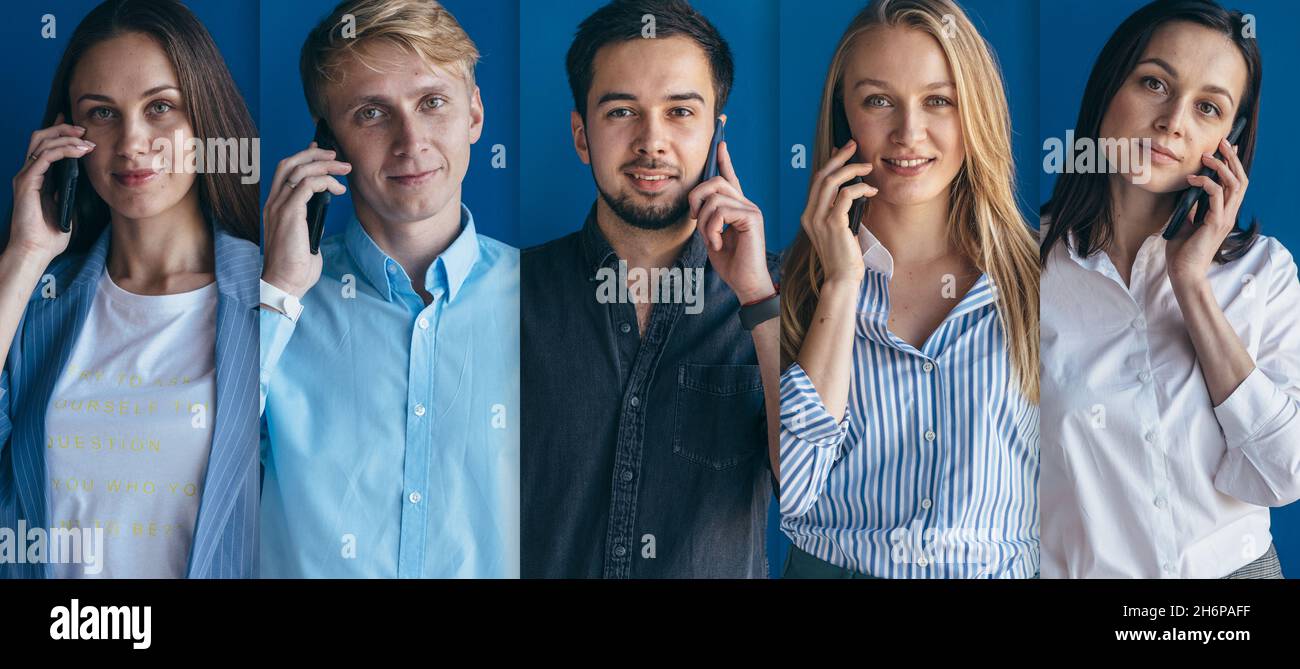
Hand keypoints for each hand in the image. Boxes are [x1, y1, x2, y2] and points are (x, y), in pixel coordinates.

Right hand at [7, 113, 93, 264]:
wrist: (35, 251)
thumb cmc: (50, 236)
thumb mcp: (67, 208)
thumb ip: (70, 192)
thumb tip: (86, 181)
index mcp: (37, 178)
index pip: (45, 147)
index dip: (60, 133)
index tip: (81, 128)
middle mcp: (29, 174)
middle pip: (41, 138)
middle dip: (63, 129)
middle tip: (84, 129)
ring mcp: (26, 177)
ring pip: (42, 143)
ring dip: (66, 138)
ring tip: (86, 140)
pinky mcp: (27, 182)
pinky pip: (45, 158)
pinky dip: (63, 150)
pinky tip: (79, 151)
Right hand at [261, 141, 349, 297]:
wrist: (286, 283)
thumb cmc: (296, 265)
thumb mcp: (305, 235)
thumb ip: (310, 217)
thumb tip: (322, 204)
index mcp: (275, 206)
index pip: (285, 171)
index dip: (303, 157)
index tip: (322, 151)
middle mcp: (274, 203)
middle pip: (289, 163)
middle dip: (315, 155)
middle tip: (336, 156)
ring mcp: (279, 206)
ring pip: (299, 170)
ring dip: (325, 166)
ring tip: (344, 170)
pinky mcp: (289, 213)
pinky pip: (306, 185)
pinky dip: (325, 181)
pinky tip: (338, 189)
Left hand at [687, 139, 773, 302]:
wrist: (746, 283)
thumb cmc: (731, 264)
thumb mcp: (712, 236)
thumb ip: (707, 218)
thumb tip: (697, 206)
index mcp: (737, 207)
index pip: (729, 177)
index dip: (723, 160)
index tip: (719, 143)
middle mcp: (746, 203)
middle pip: (715, 181)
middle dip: (696, 198)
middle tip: (694, 220)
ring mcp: (751, 209)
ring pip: (714, 198)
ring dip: (704, 222)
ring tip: (711, 239)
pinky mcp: (752, 217)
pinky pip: (720, 212)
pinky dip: (712, 229)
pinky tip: (718, 244)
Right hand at [800, 139, 875, 284]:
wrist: (842, 279)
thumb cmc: (844, 257)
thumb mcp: (838, 231)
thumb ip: (839, 212)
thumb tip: (852, 192)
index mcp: (809, 216)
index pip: (817, 181)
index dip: (831, 163)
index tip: (844, 151)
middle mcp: (810, 215)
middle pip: (822, 176)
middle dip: (840, 157)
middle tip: (854, 145)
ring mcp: (820, 219)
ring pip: (832, 181)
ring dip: (853, 169)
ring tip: (868, 167)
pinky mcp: (834, 224)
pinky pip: (847, 195)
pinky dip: (861, 188)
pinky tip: (871, 191)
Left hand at [1166, 137, 1246, 288]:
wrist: (1183, 273)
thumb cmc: (1182, 251)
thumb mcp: (1186, 223)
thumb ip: (1192, 208)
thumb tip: (1188, 192)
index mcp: (1224, 213)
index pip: (1236, 184)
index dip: (1234, 164)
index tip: (1226, 148)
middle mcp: (1228, 214)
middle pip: (1240, 179)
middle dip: (1232, 158)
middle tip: (1223, 142)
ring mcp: (1224, 218)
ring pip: (1233, 184)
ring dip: (1221, 166)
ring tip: (1207, 156)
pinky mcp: (1216, 223)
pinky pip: (1216, 195)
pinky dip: (1206, 182)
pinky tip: (1192, 178)